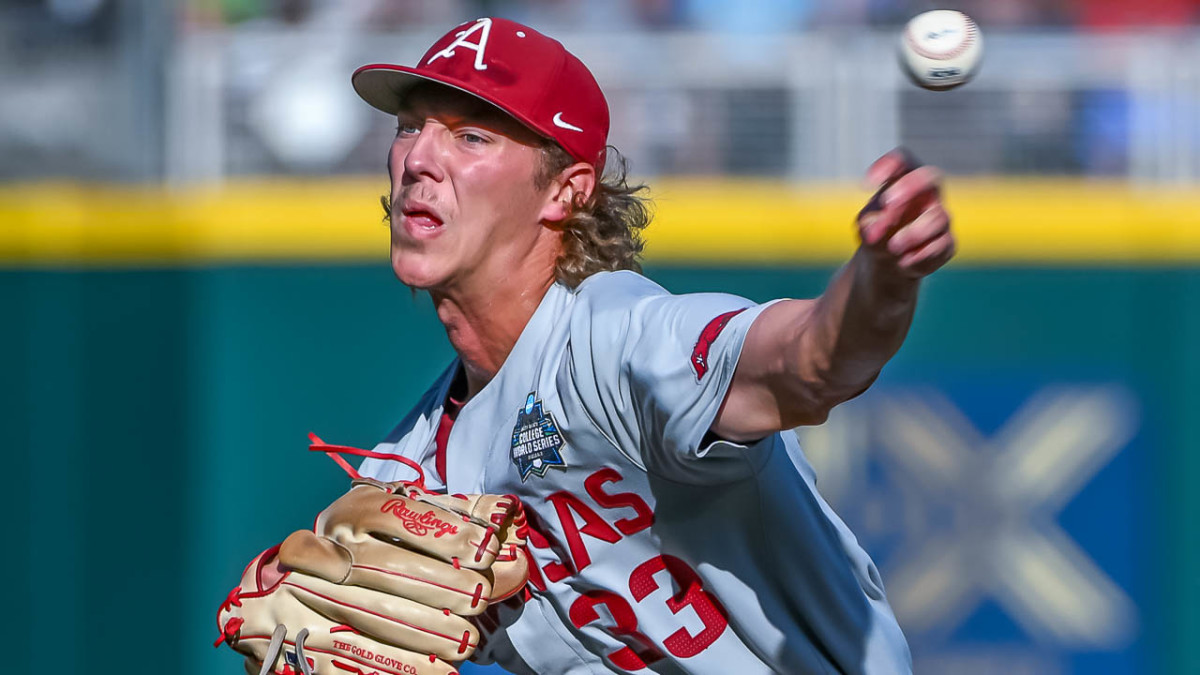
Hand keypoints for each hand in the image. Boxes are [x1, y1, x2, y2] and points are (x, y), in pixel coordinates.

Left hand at [857, 148, 955, 278]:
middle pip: (931, 177)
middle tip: (887, 203)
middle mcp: (927, 195)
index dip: (888, 166)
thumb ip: (870, 224)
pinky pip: (941, 245)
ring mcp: (940, 218)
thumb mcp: (865, 226)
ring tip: (892, 247)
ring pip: (938, 217)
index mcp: (904, 181)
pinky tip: (903, 262)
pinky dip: (920, 255)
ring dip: (913, 233)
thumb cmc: (876, 233)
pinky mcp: (947, 244)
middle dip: (911, 187)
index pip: (903, 161)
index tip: (866, 184)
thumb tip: (879, 233)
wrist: (886, 263)